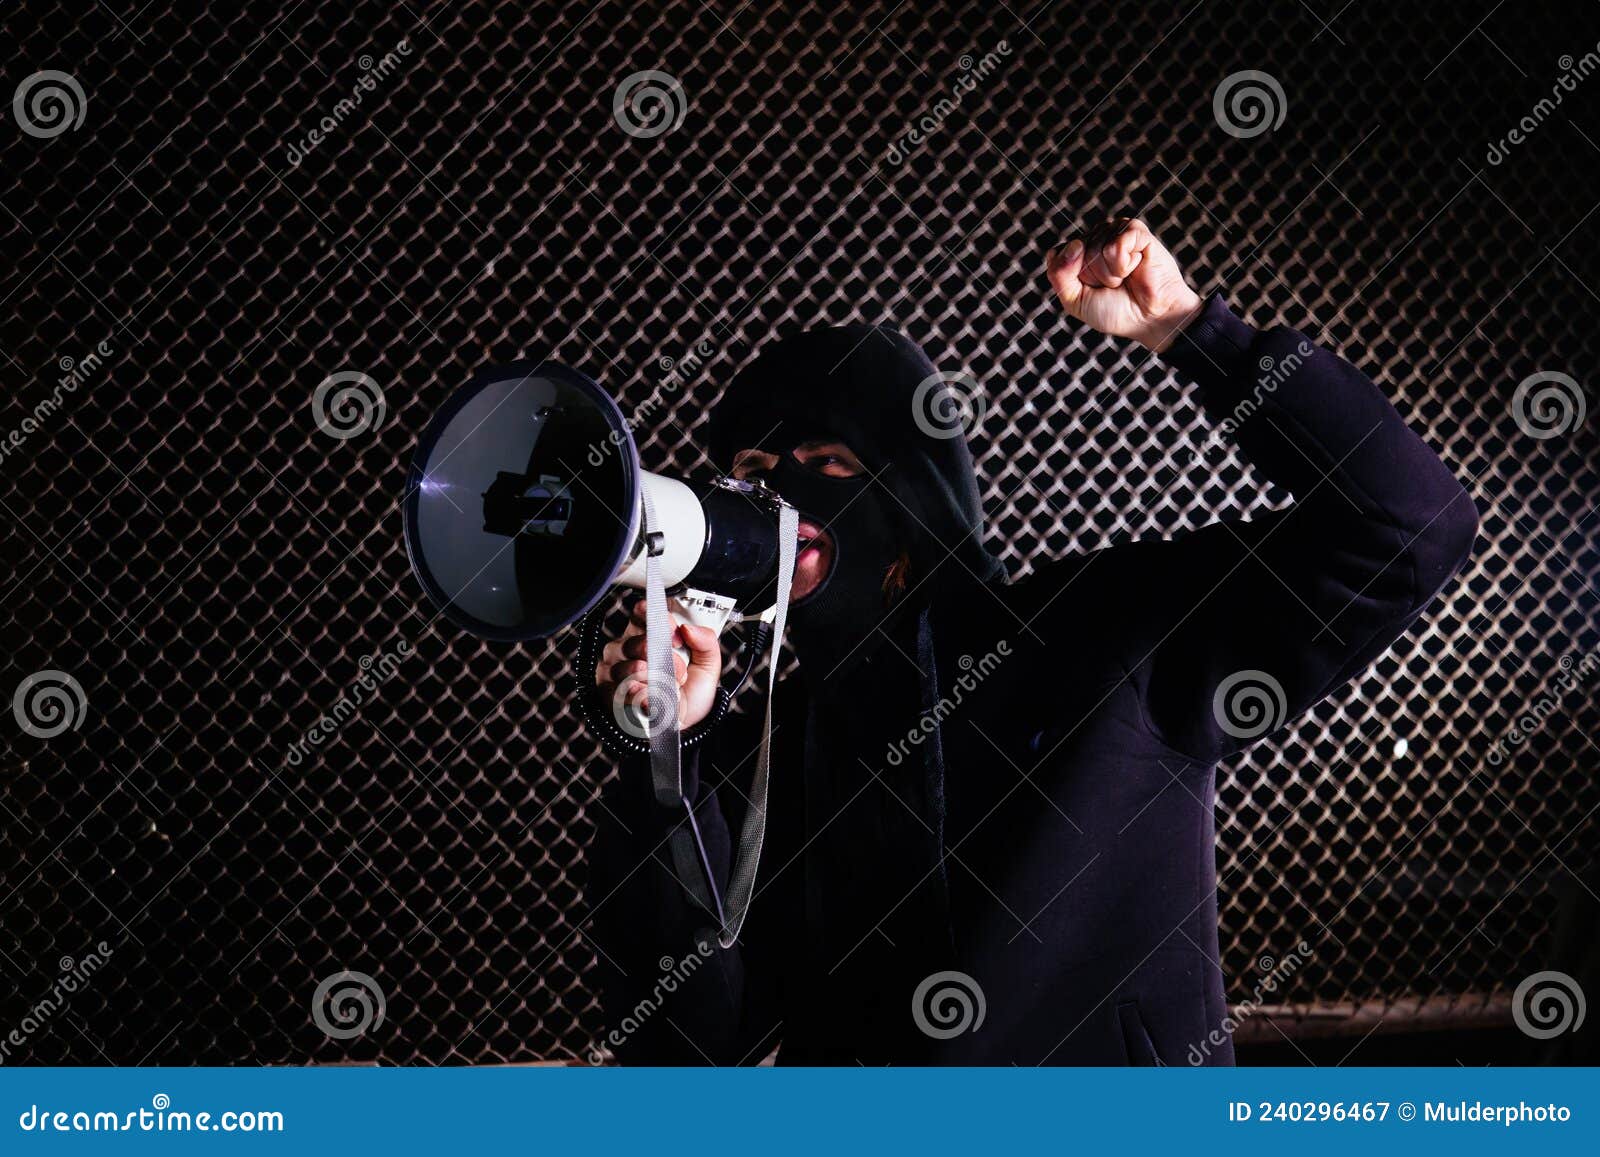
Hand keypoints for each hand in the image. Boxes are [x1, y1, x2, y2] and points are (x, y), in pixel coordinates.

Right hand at [594, 599, 721, 730]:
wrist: (682, 726)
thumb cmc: (689, 694)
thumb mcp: (708, 666)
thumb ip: (706, 642)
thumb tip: (689, 628)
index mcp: (649, 633)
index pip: (643, 613)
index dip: (660, 621)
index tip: (676, 636)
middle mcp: (627, 648)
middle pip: (638, 641)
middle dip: (665, 660)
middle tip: (679, 672)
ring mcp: (615, 669)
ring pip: (631, 667)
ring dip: (656, 682)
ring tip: (668, 690)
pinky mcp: (608, 692)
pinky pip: (623, 690)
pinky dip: (643, 697)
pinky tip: (652, 699)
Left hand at [1045, 217, 1201, 353]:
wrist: (1149, 318)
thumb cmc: (1115, 310)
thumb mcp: (1075, 301)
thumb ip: (1059, 274)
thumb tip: (1074, 244)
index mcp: (1078, 253)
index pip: (1058, 255)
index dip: (1071, 278)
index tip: (1090, 290)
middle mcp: (1095, 238)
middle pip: (1076, 252)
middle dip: (1093, 277)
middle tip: (1113, 285)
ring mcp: (1115, 232)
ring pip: (1095, 248)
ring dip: (1110, 273)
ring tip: (1125, 278)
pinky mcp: (1135, 231)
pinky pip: (1116, 244)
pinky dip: (1124, 263)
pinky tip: (1136, 266)